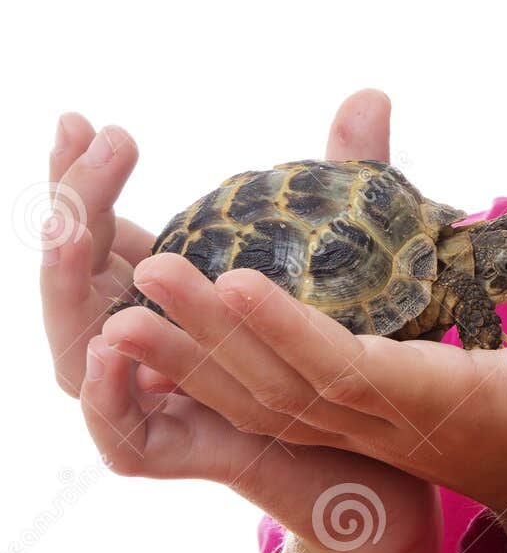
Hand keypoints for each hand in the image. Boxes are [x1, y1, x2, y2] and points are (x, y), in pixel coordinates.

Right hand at [50, 90, 440, 552]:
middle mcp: (147, 347)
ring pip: (79, 350)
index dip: (84, 179)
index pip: (100, 231)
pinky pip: (122, 434)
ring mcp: (154, 404)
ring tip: (85, 221)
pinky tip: (116, 339)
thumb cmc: (360, 346)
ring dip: (75, 281)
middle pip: (73, 278)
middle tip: (97, 142)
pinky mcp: (180, 458)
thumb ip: (352, 173)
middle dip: (69, 207)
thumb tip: (368, 94)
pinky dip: (109, 391)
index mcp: (169, 294)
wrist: (391, 455)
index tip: (87, 119)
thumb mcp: (353, 247)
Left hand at [107, 248, 506, 552]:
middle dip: (210, 333)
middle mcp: (384, 425)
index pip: (344, 369)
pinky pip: (268, 407)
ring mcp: (362, 432)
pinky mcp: (354, 424)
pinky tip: (170, 347)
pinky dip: (211, 380)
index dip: (286, 330)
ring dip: (191, 361)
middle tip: (149, 269)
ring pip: (260, 402)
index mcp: (434, 405)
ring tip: (126, 308)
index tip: (234, 278)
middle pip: (279, 385)